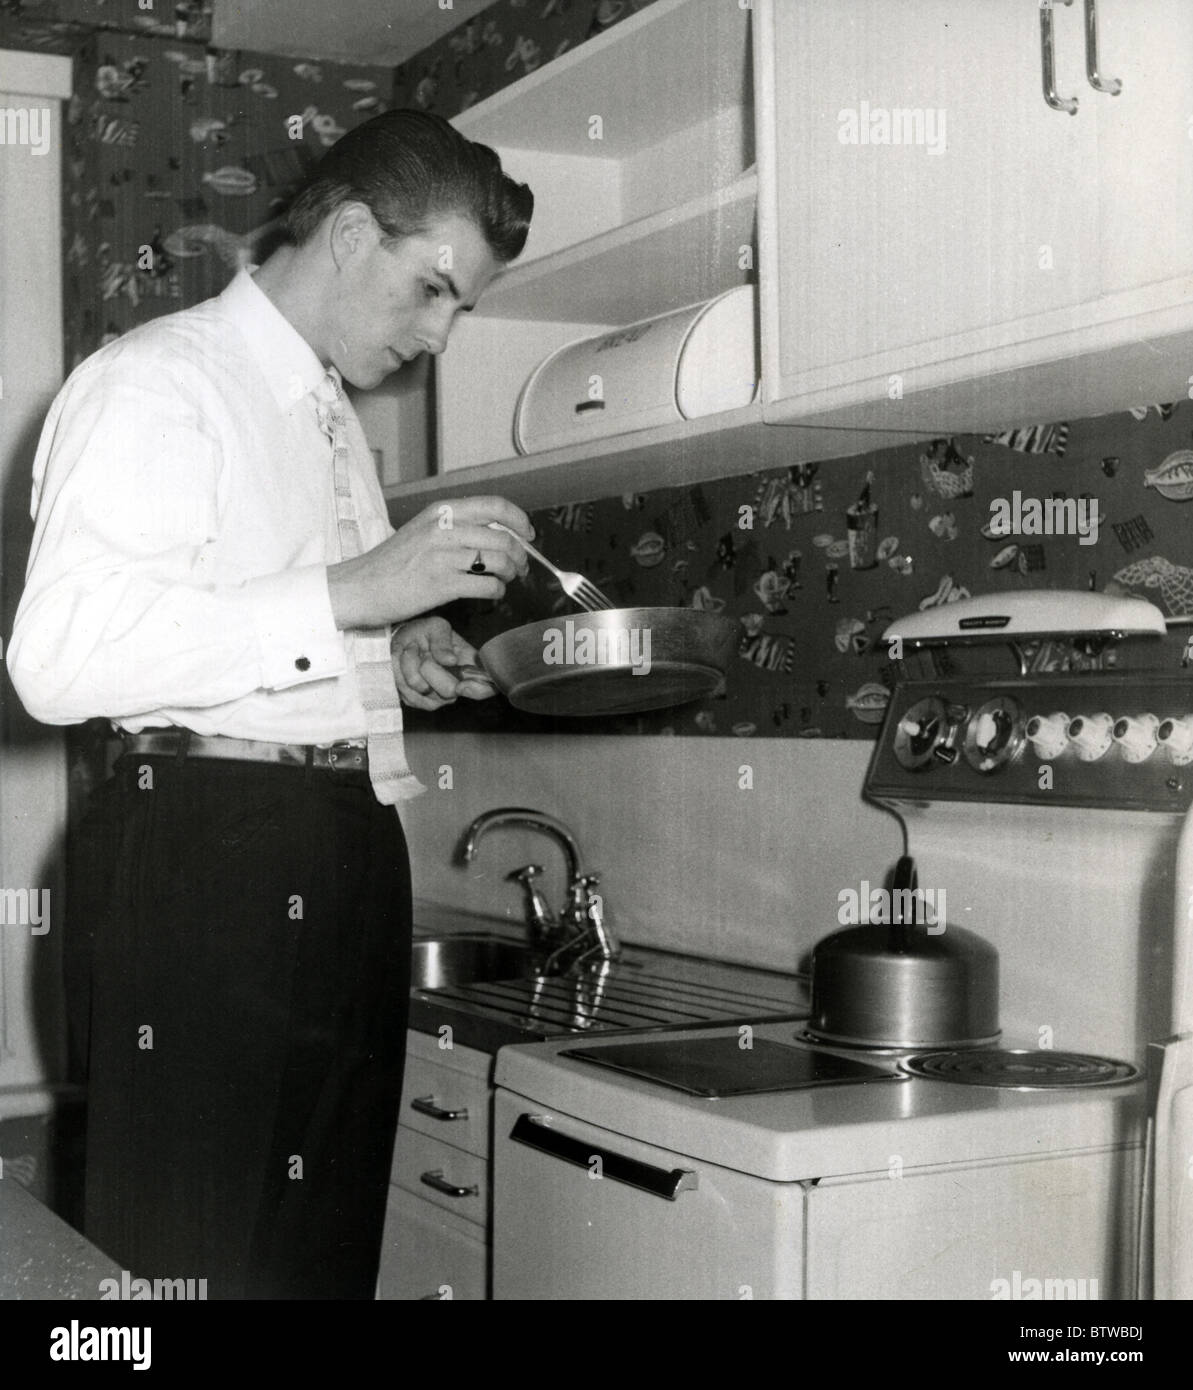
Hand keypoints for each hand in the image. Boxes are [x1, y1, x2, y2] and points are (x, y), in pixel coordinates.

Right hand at [327, 496, 532, 630]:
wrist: (359, 587)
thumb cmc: (391, 563)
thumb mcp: (422, 531)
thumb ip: (456, 528)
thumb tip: (498, 535)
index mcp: (441, 511)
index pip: (494, 506)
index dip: (519, 520)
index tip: (528, 534)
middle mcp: (443, 529)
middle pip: (503, 538)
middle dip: (520, 556)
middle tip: (519, 568)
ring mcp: (443, 556)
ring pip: (499, 561)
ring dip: (511, 574)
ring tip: (505, 581)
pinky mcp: (442, 584)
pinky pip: (487, 586)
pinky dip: (497, 592)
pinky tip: (491, 595)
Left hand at [390, 615, 497, 709]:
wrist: (403, 640)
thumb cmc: (425, 633)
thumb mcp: (436, 626)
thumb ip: (443, 641)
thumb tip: (450, 660)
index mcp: (469, 667)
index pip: (486, 688)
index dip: (478, 690)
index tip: (462, 684)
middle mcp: (458, 686)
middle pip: (449, 691)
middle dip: (430, 668)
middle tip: (424, 653)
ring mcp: (438, 697)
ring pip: (422, 690)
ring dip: (410, 667)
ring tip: (411, 651)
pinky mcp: (418, 701)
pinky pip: (409, 694)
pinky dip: (400, 676)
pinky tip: (403, 665)